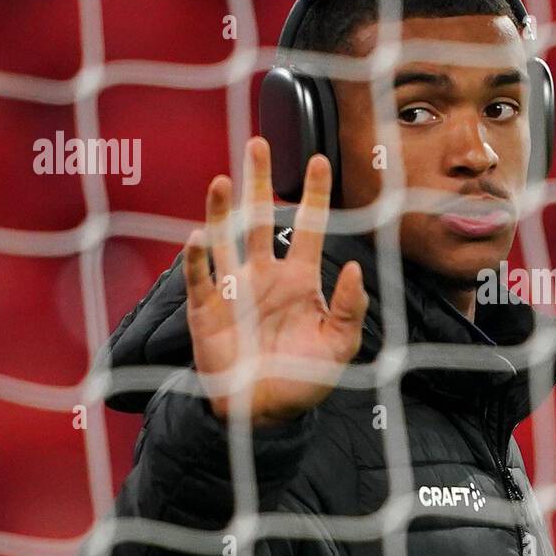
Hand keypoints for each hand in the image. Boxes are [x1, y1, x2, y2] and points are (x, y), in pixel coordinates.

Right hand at [182, 137, 367, 426]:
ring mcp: (233, 289)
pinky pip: (200, 277)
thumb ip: (351, 308)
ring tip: (221, 180)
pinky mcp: (206, 310)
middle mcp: (265, 275)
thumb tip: (358, 267)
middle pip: (262, 218)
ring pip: (225, 238)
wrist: (264, 412)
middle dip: (260, 181)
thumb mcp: (340, 346)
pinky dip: (198, 258)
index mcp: (300, 280)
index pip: (310, 228)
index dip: (315, 194)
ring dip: (220, 210)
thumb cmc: (304, 378)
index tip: (320, 160)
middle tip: (258, 143)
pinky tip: (199, 236)